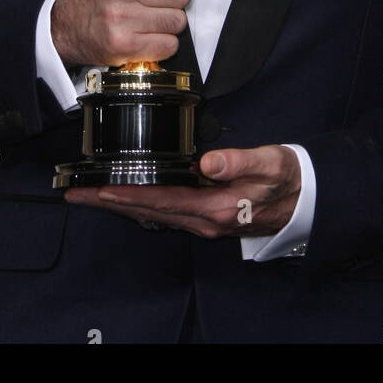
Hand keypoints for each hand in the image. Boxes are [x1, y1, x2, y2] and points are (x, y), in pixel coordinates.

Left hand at [65, 145, 301, 238]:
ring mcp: (203, 221)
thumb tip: (208, 163)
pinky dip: (139, 205)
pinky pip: (164, 213)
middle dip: (110, 203)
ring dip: (120, 205)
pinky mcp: (204, 216)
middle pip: (147, 212)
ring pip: (152, 214)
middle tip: (77, 193)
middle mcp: (204, 220)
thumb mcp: (269, 162)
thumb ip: (238, 161)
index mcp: (215, 207)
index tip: (100, 188)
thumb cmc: (286, 177)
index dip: (129, 194)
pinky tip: (127, 199)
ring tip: (91, 194)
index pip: (162, 201)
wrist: (305, 198)